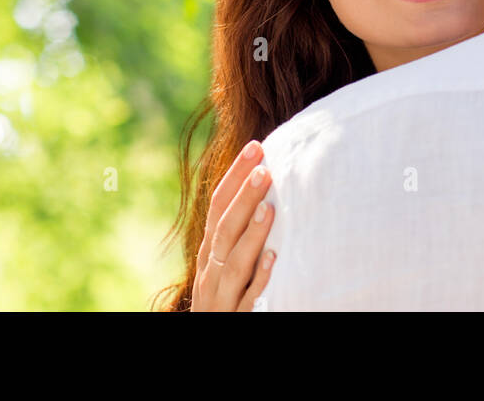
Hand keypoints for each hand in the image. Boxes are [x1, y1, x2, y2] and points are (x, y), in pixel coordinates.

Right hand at [191, 140, 275, 311]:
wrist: (212, 337)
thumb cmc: (227, 297)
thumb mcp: (226, 263)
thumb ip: (238, 233)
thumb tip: (265, 187)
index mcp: (209, 253)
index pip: (217, 207)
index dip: (234, 176)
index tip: (256, 147)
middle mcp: (210, 272)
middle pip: (224, 230)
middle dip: (243, 198)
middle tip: (264, 168)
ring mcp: (221, 297)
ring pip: (233, 262)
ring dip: (251, 234)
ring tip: (269, 208)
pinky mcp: (236, 319)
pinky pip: (249, 299)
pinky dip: (260, 278)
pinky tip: (274, 259)